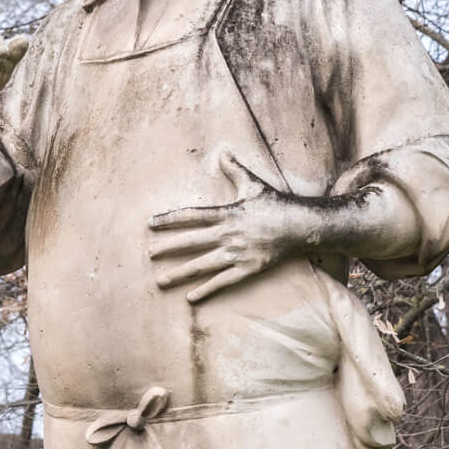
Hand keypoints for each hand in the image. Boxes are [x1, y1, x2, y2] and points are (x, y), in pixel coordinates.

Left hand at [149, 150, 309, 302]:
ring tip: (160, 281)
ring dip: (180, 274)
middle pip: (191, 242)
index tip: (151, 223)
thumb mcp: (253, 184)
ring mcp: (237, 254)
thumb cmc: (275, 203)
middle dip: (168, 248)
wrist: (300, 226)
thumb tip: (222, 150)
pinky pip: (223, 282)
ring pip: (202, 265)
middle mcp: (228, 234)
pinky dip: (206, 290)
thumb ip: (235, 169)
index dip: (169, 219)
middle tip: (148, 254)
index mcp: (226, 213)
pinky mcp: (248, 269)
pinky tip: (190, 298)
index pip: (191, 215)